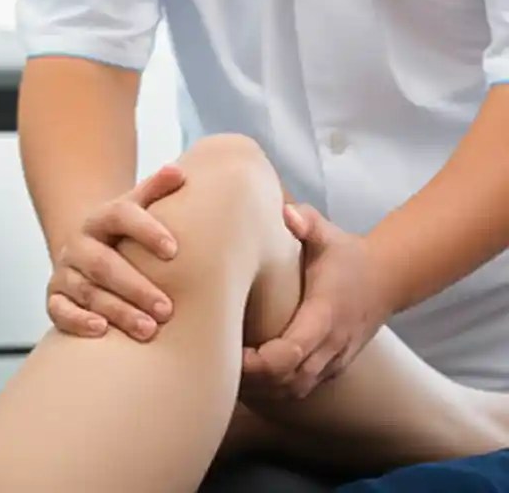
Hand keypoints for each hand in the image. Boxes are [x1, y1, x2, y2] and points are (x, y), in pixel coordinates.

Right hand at [47, 164, 185, 340]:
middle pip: (103, 264)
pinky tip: (101, 330)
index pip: (120, 216)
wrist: (86, 251)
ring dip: (118, 311)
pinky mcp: (55, 297)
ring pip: (87, 291)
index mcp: (101, 219)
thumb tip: (179, 172)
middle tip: (167, 309)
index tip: (174, 251)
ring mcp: (65, 272)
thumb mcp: (136, 208)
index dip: (146, 231)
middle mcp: (79, 245)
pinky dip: (77, 321)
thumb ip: (157, 190)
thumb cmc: (123, 235)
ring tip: (149, 330)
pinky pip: (60, 311)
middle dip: (136, 287)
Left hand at [241, 204, 391, 399]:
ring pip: (294, 391)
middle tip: (215, 362)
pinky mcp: (331, 367)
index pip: (293, 351)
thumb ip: (306, 221)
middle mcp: (333, 343)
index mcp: (327, 313)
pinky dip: (273, 390)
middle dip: (252, 379)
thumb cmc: (347, 254)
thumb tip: (284, 213)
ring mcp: (335, 360)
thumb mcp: (328, 233)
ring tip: (225, 371)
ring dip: (260, 389)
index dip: (260, 361)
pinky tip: (246, 378)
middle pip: (289, 380)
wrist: (387, 279)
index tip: (231, 351)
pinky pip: (300, 389)